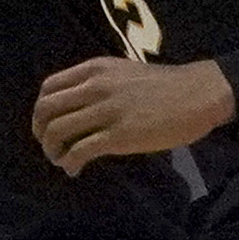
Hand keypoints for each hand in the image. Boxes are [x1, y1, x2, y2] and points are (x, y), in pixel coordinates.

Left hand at [31, 57, 234, 175]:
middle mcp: (95, 87)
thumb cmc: (164, 86)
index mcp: (95, 70)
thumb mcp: (123, 72)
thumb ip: (98, 84)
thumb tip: (76, 107)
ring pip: (57, 131)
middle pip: (46, 110)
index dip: (41, 111)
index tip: (47, 125)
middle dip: (41, 133)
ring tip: (62, 161)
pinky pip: (80, 151)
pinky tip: (75, 170)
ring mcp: (106, 111)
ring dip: (53, 151)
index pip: (49, 88)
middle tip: (50, 147)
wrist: (197, 95)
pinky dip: (70, 163)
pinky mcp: (119, 136)